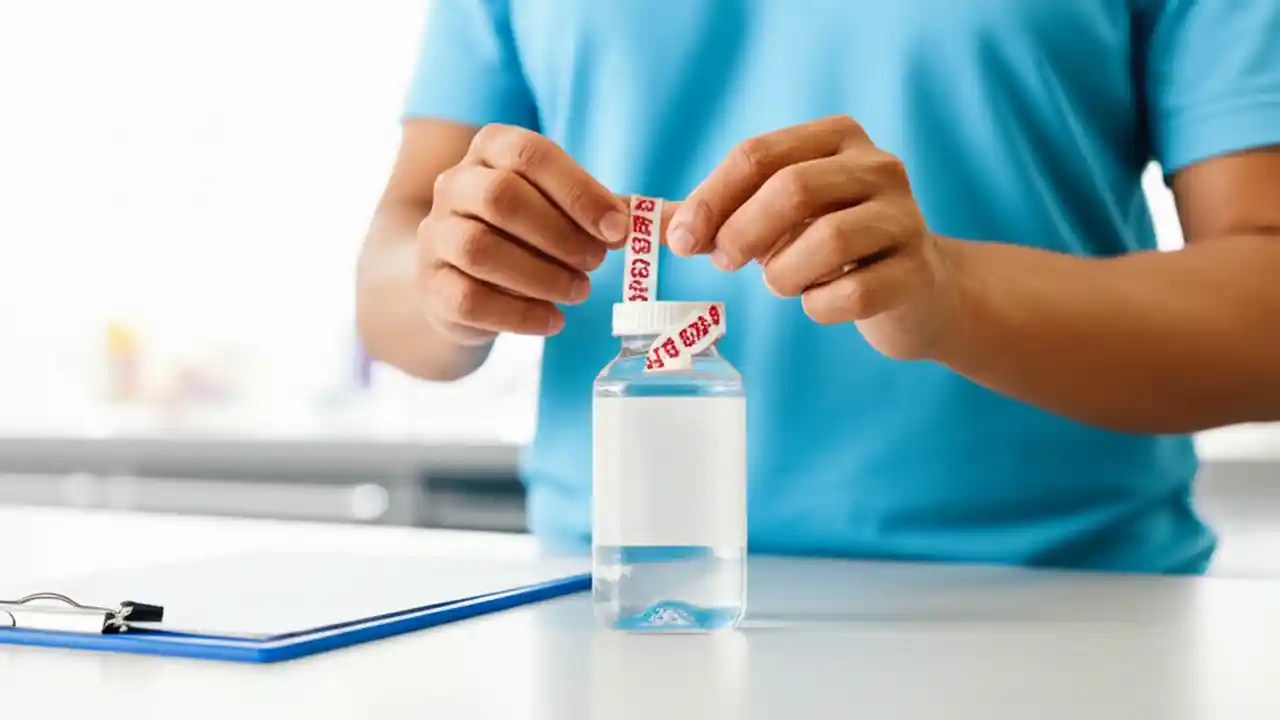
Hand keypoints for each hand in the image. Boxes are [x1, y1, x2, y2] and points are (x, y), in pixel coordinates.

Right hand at [419, 124, 630, 344]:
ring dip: (541, 276)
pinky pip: (470, 299)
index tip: (618, 231)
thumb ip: (610, 212)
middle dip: (559, 235)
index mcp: (491, 149)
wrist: (460, 276)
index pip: (531, 154)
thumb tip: (666, 224)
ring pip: (480, 249)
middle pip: (500, 198)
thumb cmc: (525, 233)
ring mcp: (435, 235)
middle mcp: (453, 184)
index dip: (579, 192)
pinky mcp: (431, 286)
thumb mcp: (564, 209)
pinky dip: (520, 314)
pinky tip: (553, 320)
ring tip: (579, 292)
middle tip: (596, 263)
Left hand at [666, 115, 956, 359]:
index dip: (710, 199)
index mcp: (836, 137)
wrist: (915, 290)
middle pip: (792, 188)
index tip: (680, 241)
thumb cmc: (828, 247)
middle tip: (724, 262)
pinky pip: (852, 293)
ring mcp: (905, 217)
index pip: (757, 154)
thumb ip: (712, 215)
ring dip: (784, 273)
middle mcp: (878, 166)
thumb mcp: (773, 217)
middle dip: (742, 232)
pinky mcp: (917, 271)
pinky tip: (819, 302)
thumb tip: (636, 221)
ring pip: (828, 239)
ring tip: (782, 283)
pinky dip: (818, 307)